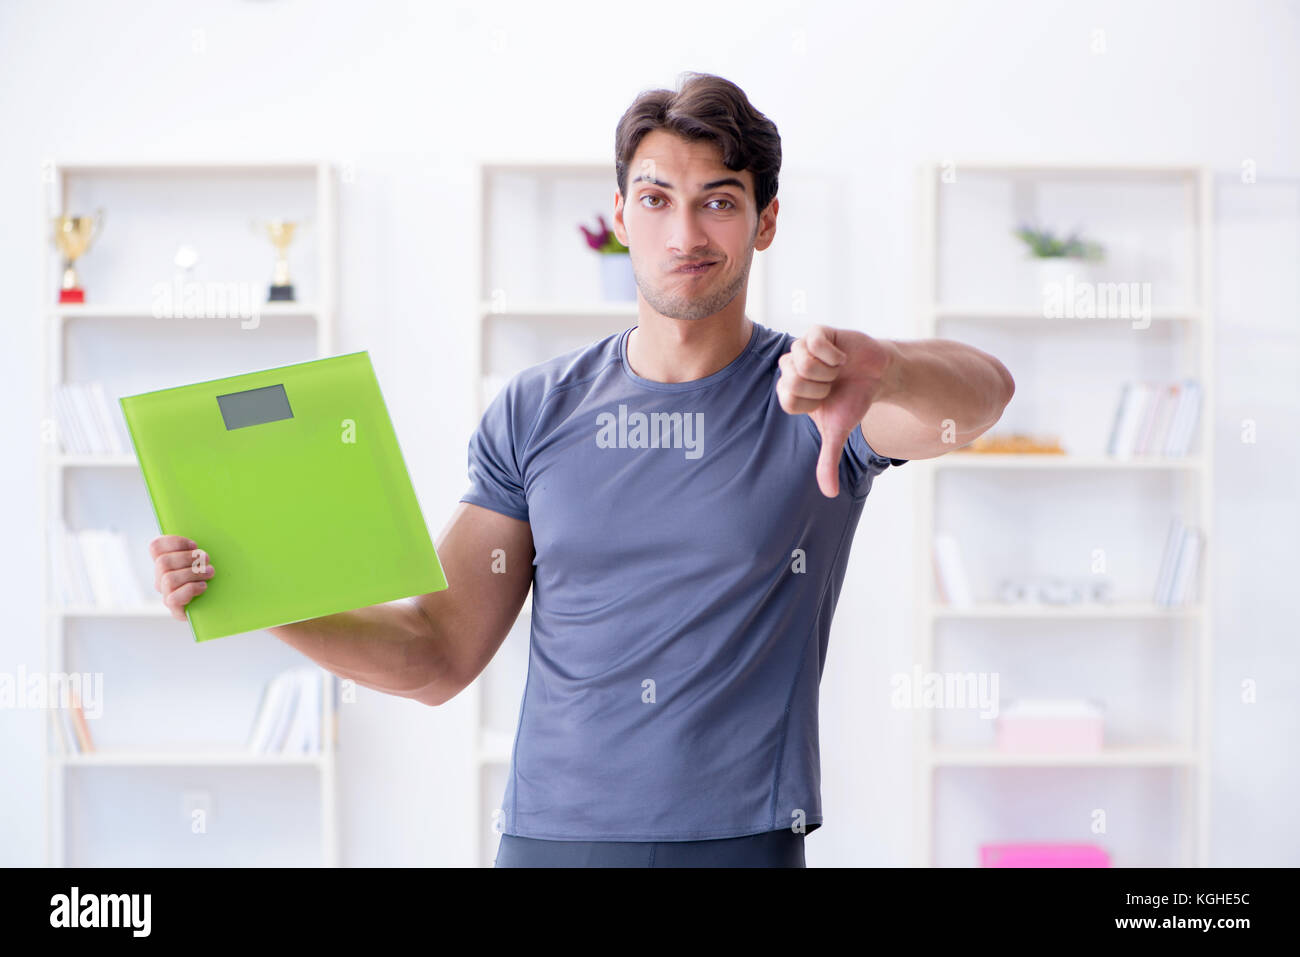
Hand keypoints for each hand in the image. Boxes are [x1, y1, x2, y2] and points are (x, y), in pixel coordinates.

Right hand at [148, 535, 214, 620]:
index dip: (174, 542)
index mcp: (166, 562)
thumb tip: (201, 535)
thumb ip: (198, 549)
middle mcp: (161, 578)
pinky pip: (173, 598)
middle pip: (163, 562)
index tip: (195, 545)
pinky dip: (191, 589)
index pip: (155, 547)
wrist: (223, 604)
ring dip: (192, 573)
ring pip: (168, 579)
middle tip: (207, 560)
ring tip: (209, 573)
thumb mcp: (206, 559)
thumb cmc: (214, 575)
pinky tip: (203, 587)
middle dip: (188, 558)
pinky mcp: (175, 610)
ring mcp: (167, 594)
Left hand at [777, 325, 894, 497]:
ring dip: (827, 370)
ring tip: (837, 370)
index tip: (825, 400)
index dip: (811, 401)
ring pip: (801, 361)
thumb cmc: (854, 401)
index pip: (786, 399)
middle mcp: (791, 368)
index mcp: (790, 391)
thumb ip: (828, 460)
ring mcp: (802, 348)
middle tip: (833, 384)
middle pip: (792, 379)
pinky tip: (840, 357)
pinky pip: (813, 342)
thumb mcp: (838, 432)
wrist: (878, 376)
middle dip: (819, 386)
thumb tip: (829, 494)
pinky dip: (831, 354)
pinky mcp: (818, 332)